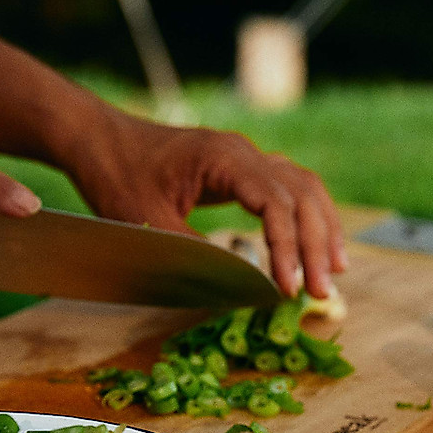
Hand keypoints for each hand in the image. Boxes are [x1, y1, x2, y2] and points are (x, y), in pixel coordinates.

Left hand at [63, 106, 346, 297]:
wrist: (97, 139)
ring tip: (334, 271)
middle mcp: (243, 153)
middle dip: (314, 245)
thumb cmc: (115, 178)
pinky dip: (306, 218)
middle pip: (300, 194)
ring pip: (303, 188)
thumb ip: (191, 254)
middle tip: (320, 292)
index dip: (287, 249)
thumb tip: (236, 288)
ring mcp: (245, 158)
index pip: (275, 202)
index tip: (287, 289)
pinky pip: (289, 188)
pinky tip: (315, 245)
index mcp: (223, 158)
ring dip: (322, 229)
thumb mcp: (146, 223)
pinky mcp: (241, 170)